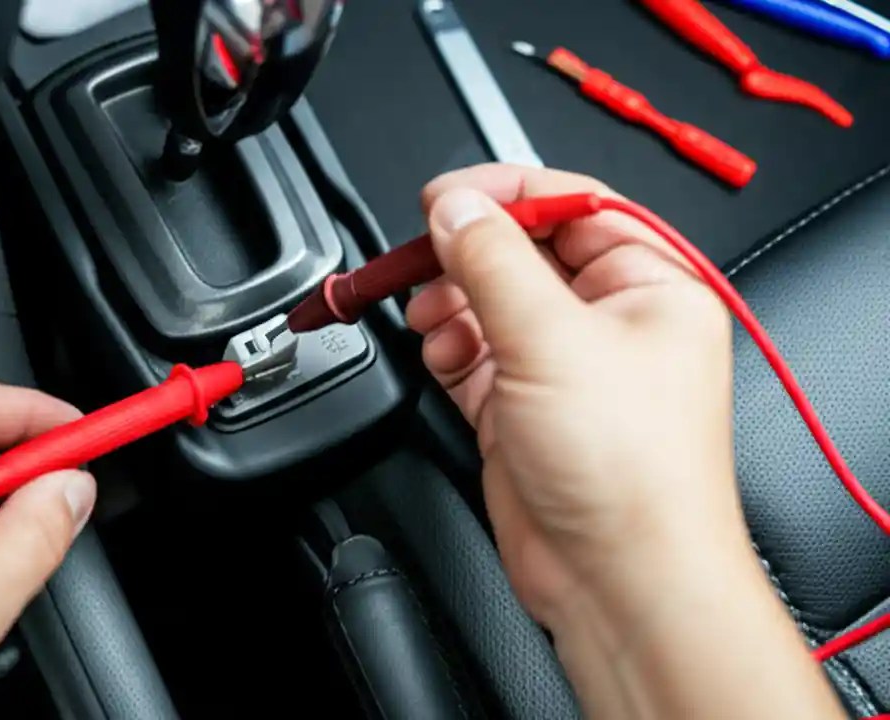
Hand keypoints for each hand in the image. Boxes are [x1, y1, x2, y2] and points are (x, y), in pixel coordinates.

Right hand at [408, 164, 839, 717]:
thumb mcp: (552, 340)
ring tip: (430, 315)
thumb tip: (455, 204)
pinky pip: (472, 353)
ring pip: (488, 302)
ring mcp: (562, 366)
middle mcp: (608, 321)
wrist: (617, 580)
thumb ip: (491, 261)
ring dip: (450, 303)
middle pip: (521, 253)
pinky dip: (448, 348)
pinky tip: (440, 353)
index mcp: (650, 286)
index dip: (505, 193)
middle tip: (423, 252)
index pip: (572, 206)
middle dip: (467, 254)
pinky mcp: (521, 406)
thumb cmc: (629, 475)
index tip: (446, 195)